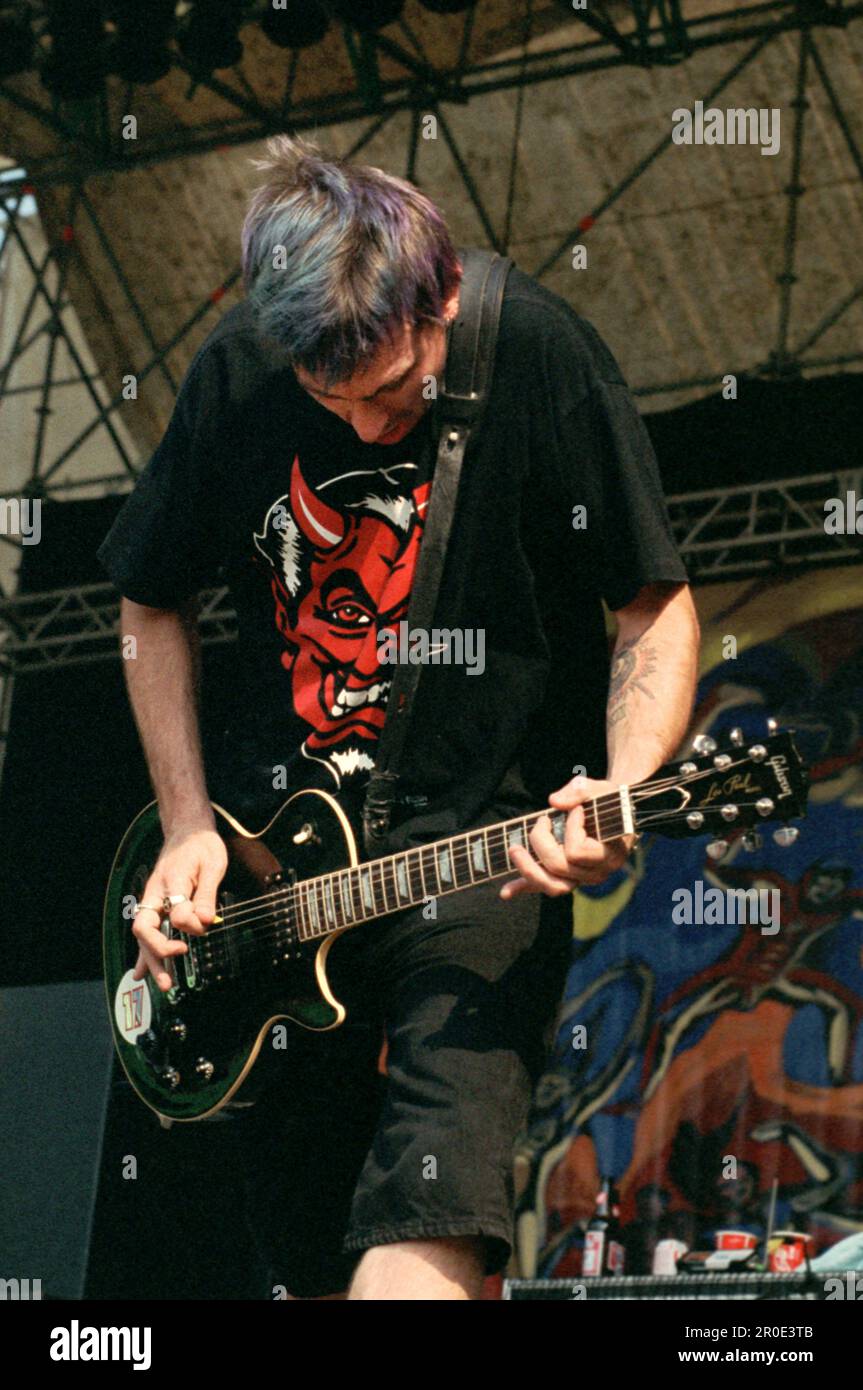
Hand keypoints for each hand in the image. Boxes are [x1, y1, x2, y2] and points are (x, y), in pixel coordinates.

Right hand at [131, 827, 227, 991]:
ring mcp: (152, 900)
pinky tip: (140, 974)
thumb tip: (206, 921)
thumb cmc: (201, 846)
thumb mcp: (213, 864)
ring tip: (164, 986)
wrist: (187, 831)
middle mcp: (155, 893)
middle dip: (157, 954)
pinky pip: (148, 933)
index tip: (205, 924)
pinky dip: (145, 954)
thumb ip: (207, 894)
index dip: (191, 924)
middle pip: (145, 929)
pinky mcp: (155, 906)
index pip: (176, 911)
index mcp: (171, 881)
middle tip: (171, 979)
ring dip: (152, 961)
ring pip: (144, 936)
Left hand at [500, 775, 636, 899]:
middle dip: (541, 841)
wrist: (615, 814)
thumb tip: (554, 801)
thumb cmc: (608, 801)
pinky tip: (505, 892)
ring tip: (513, 850)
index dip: (571, 828)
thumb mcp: (599, 789)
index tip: (575, 810)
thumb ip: (580, 791)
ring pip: (553, 886)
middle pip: (558, 867)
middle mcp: (597, 872)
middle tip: (542, 820)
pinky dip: (523, 888)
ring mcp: (583, 879)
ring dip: (528, 869)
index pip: (577, 851)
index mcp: (610, 854)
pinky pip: (545, 888)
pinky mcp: (569, 878)